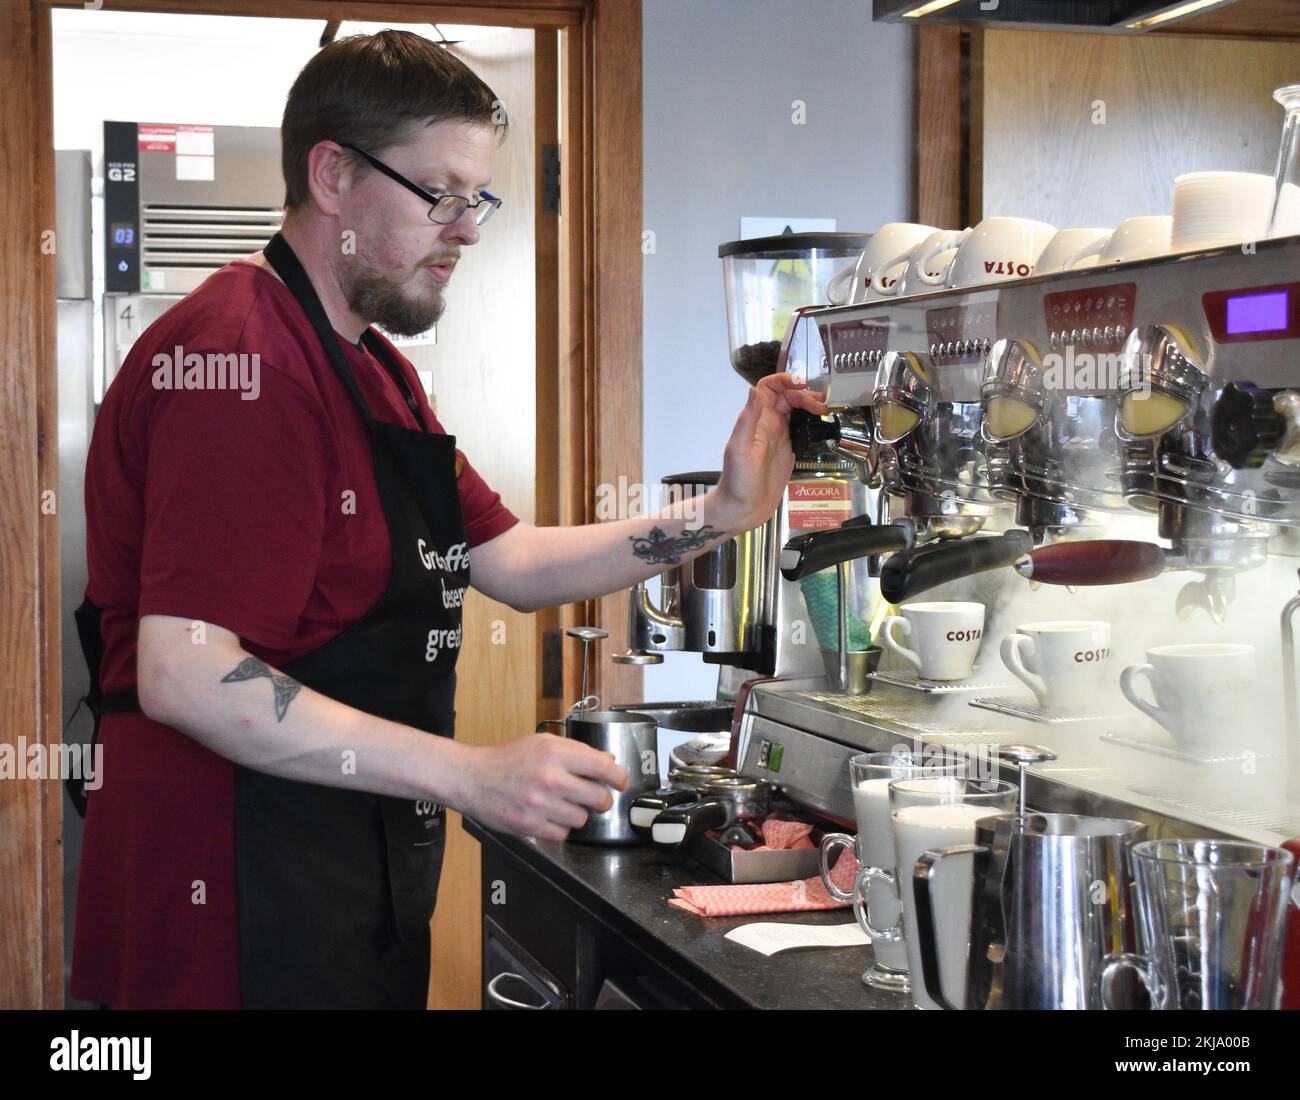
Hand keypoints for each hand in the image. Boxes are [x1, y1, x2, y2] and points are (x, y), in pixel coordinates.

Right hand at [462, 734, 628, 841]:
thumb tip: (607, 760)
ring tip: (563, 805)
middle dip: (602, 800)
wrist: (473, 778)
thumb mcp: (542, 743)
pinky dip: (561, 827)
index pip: (603, 767)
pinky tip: (550, 816)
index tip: (621, 781)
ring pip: (582, 819)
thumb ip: (576, 750)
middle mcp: (549, 778)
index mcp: (554, 754)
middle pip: (599, 798)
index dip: (619, 777)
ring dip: (578, 814)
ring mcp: (539, 804)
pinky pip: (563, 833)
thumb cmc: (507, 759)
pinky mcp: (530, 826)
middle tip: (595, 798)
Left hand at [714, 372, 828, 530]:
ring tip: (824, 408)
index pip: (768, 388)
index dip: (784, 380)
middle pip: (787, 397)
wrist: (742, 508)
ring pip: (795, 410)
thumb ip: (748, 418)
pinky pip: (800, 428)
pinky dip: (811, 422)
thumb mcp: (740, 448)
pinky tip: (819, 424)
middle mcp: (766, 425)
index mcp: (755, 421)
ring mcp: (777, 437)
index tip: (801, 383)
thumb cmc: (737, 482)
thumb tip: (753, 391)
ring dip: (809, 405)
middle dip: (804, 395)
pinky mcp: (787, 450)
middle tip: (820, 404)